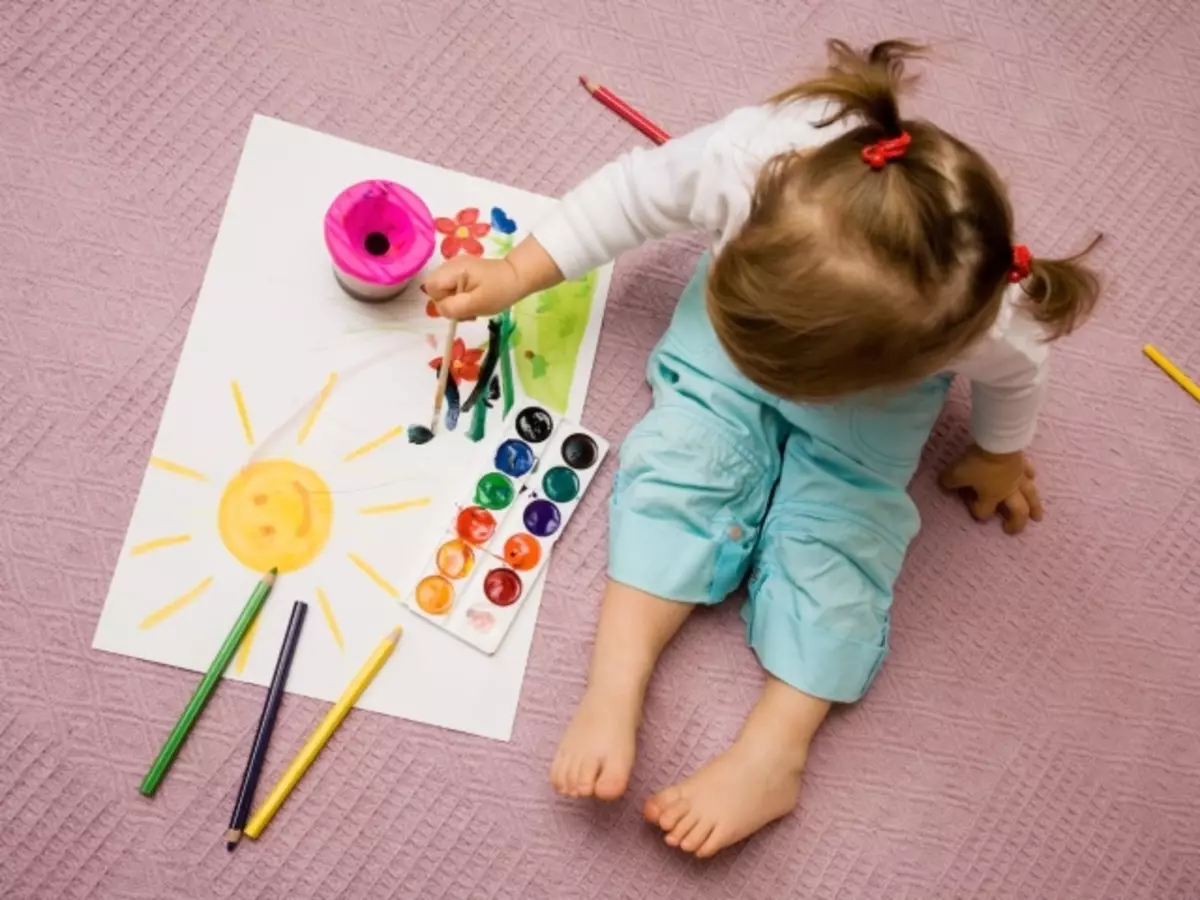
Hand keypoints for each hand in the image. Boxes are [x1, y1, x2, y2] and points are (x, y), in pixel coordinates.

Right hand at [424, 235, 564, 319]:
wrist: (517, 277)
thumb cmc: (499, 291)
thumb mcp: (476, 304)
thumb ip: (453, 308)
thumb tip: (440, 309)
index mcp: (453, 269)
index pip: (430, 287)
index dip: (442, 300)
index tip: (460, 306)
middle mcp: (450, 264)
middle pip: (434, 288)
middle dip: (448, 302)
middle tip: (468, 309)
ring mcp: (455, 266)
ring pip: (442, 289)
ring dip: (455, 301)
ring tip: (473, 305)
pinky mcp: (462, 271)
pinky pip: (451, 287)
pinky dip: (460, 296)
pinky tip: (473, 299)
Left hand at [939, 446, 1043, 534]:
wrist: (999, 443)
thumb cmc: (978, 462)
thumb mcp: (956, 473)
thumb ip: (949, 482)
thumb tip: (944, 484)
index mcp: (991, 496)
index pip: (984, 512)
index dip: (974, 510)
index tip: (966, 499)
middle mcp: (1008, 491)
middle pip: (1017, 512)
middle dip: (1016, 524)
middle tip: (1013, 531)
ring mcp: (1018, 478)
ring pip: (1030, 496)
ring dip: (1035, 508)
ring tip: (1037, 517)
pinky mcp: (1023, 464)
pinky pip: (1029, 473)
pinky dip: (1030, 477)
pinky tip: (1032, 478)